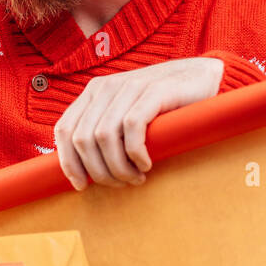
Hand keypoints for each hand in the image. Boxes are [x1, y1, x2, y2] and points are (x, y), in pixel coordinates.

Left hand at [53, 57, 223, 189]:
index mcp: (92, 94)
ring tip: (136, 178)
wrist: (201, 79)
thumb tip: (81, 171)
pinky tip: (146, 163)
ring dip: (118, 166)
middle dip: (98, 171)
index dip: (68, 162)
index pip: (64, 130)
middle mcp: (105, 88)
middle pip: (83, 139)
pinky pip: (132, 127)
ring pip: (104, 137)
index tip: (80, 186)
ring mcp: (128, 86)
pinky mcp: (153, 90)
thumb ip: (103, 133)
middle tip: (121, 183)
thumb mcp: (125, 116)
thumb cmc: (161, 108)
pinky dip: (135, 153)